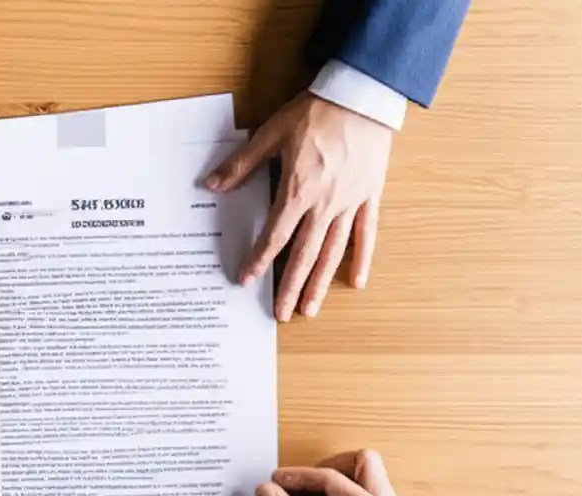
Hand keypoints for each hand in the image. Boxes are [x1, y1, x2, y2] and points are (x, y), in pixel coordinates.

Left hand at [207, 93, 391, 320]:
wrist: (361, 96)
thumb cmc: (316, 113)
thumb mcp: (272, 134)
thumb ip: (242, 164)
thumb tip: (211, 184)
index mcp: (298, 191)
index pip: (275, 236)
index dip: (260, 260)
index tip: (246, 279)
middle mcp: (324, 205)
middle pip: (304, 255)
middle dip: (291, 287)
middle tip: (281, 314)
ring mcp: (349, 203)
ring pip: (333, 252)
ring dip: (321, 283)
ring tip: (311, 309)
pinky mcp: (369, 196)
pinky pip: (366, 234)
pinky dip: (362, 258)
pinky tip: (357, 281)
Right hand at [256, 449, 419, 495]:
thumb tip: (266, 492)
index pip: (330, 477)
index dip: (298, 476)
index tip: (277, 481)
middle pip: (364, 460)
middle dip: (331, 466)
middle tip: (307, 484)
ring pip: (374, 476)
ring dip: (345, 479)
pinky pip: (378, 494)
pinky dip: (355, 494)